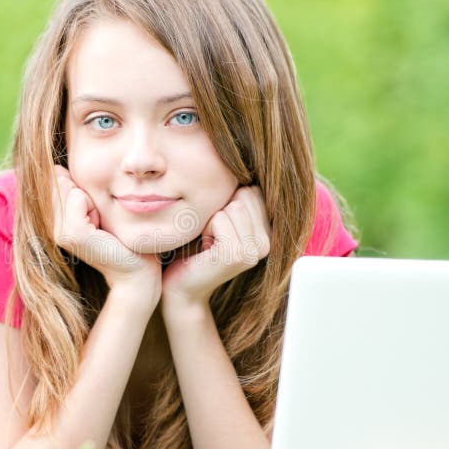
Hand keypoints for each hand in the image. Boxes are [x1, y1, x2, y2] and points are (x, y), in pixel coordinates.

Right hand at [51, 165, 161, 295]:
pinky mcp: (71, 235)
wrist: (136, 270)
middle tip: (99, 218)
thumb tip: (57, 167)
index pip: (53, 176)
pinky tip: (101, 227)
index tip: (94, 212)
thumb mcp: (96, 208)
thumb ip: (76, 189)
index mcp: (53, 220)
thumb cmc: (122, 238)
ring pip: (68, 186)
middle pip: (58, 179)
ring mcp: (58, 232)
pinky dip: (94, 206)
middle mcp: (50, 227)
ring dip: (91, 199)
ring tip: (101, 223)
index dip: (78, 185)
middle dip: (84, 190)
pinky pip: (78, 197)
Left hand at [161, 184, 270, 305]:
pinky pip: (219, 218)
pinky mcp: (239, 255)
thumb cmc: (193, 248)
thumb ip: (236, 197)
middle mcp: (268, 242)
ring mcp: (256, 251)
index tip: (218, 229)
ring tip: (208, 242)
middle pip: (244, 195)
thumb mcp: (219, 218)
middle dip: (219, 210)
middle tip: (211, 237)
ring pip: (233, 205)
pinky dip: (205, 228)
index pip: (252, 189)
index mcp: (268, 232)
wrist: (180, 287)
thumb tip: (240, 160)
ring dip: (211, 220)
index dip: (226, 202)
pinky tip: (205, 248)